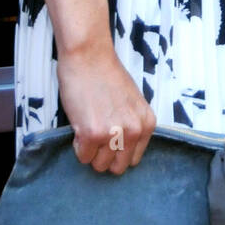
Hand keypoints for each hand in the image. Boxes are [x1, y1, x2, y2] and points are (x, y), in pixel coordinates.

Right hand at [57, 44, 155, 173]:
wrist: (89, 56)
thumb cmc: (107, 76)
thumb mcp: (132, 103)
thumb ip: (132, 126)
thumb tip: (123, 152)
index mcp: (147, 123)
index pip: (134, 159)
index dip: (118, 151)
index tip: (110, 137)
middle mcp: (134, 130)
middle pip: (117, 167)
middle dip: (104, 155)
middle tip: (97, 134)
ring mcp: (113, 133)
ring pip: (99, 166)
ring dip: (91, 150)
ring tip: (89, 125)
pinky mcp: (92, 134)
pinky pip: (82, 157)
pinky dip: (78, 144)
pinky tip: (80, 123)